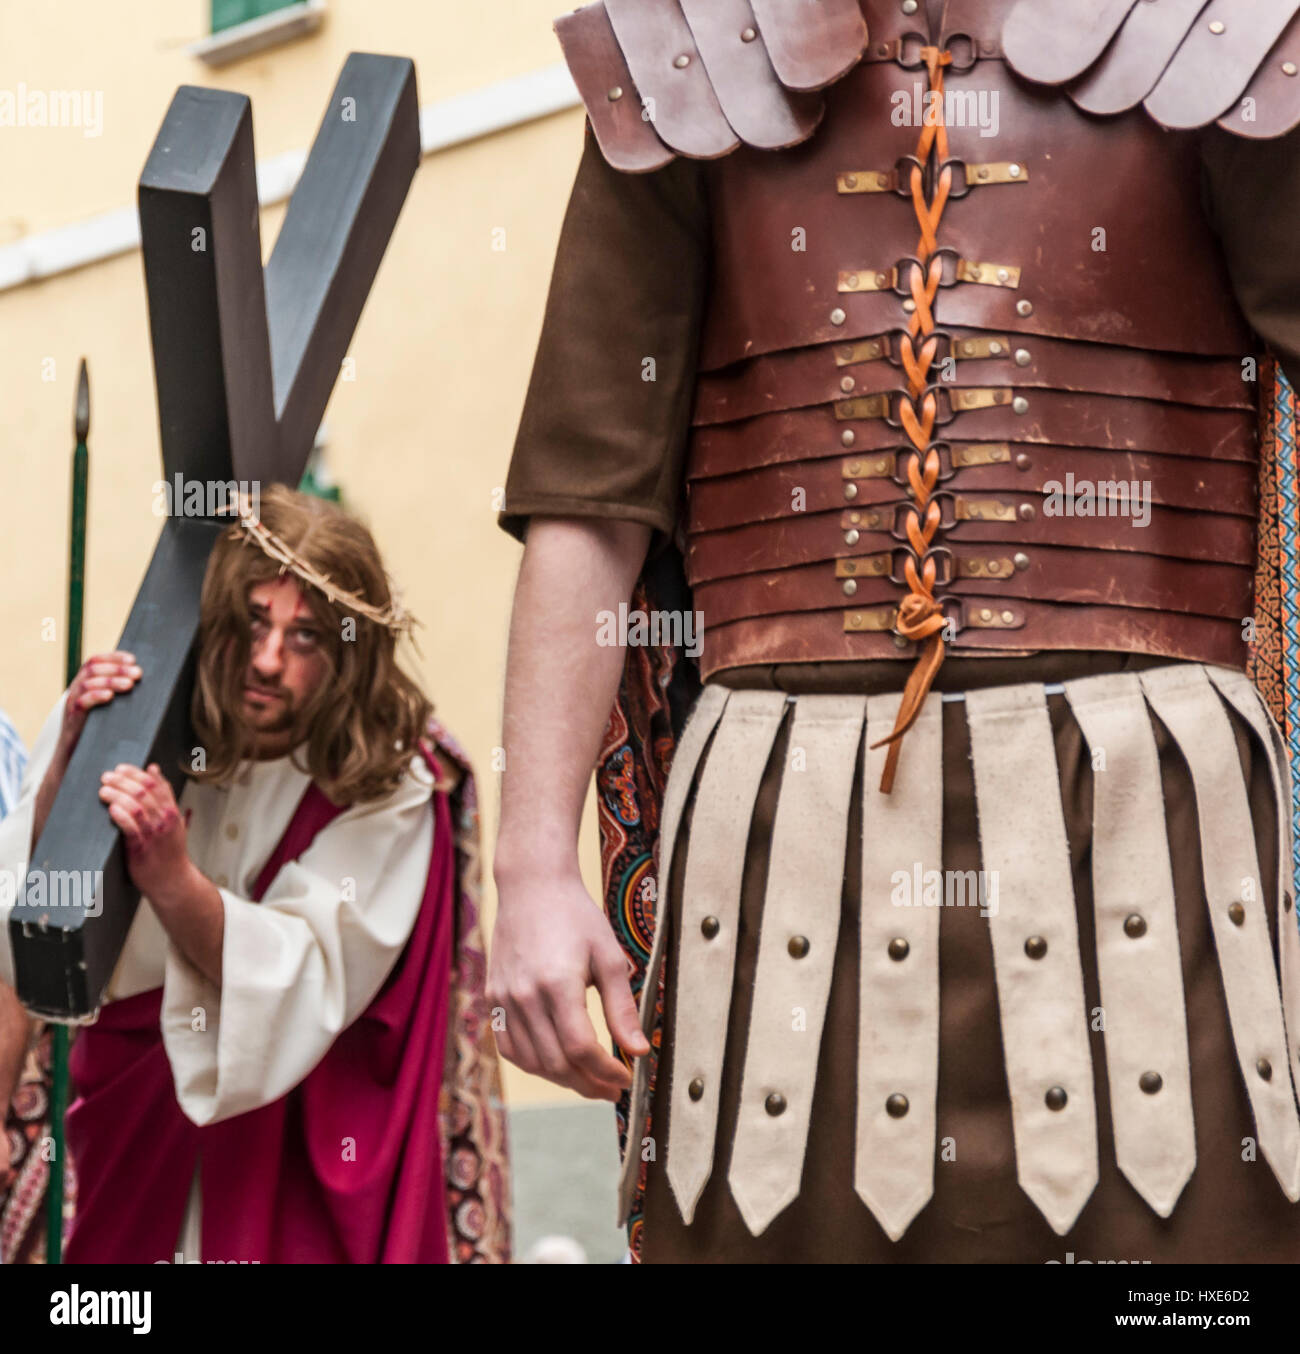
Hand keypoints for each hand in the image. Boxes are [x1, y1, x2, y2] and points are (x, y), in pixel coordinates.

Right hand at [59, 652, 141, 759]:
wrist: (77, 758)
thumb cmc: (99, 730)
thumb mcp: (109, 708)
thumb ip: (119, 693)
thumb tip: (144, 682)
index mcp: (85, 683)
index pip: (95, 661)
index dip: (113, 657)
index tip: (133, 659)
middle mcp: (77, 690)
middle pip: (93, 669)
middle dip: (117, 668)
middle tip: (138, 673)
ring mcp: (72, 703)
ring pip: (87, 683)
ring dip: (110, 681)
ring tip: (129, 684)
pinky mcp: (72, 718)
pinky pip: (81, 702)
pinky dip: (96, 696)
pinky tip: (110, 696)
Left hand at [98, 763, 190, 901]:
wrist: (173, 881)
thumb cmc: (169, 850)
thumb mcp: (174, 819)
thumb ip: (165, 794)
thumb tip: (154, 769)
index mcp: (172, 811)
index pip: (156, 783)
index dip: (136, 772)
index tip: (120, 768)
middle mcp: (165, 820)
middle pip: (144, 791)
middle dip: (122, 781)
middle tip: (106, 777)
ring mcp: (153, 834)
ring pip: (136, 806)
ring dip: (117, 795)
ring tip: (103, 790)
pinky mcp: (141, 848)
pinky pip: (130, 828)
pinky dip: (121, 815)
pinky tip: (111, 808)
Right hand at [488, 868, 649, 1101]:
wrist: (532, 887)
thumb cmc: (576, 917)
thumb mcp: (609, 956)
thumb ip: (622, 1008)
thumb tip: (638, 1051)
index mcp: (557, 983)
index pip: (581, 1049)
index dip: (606, 1072)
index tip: (626, 1077)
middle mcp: (524, 996)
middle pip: (556, 1063)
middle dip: (589, 1083)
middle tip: (613, 1087)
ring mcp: (503, 999)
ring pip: (532, 1062)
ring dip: (563, 1079)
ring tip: (589, 1078)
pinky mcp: (492, 998)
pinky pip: (510, 1048)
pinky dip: (534, 1064)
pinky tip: (557, 1063)